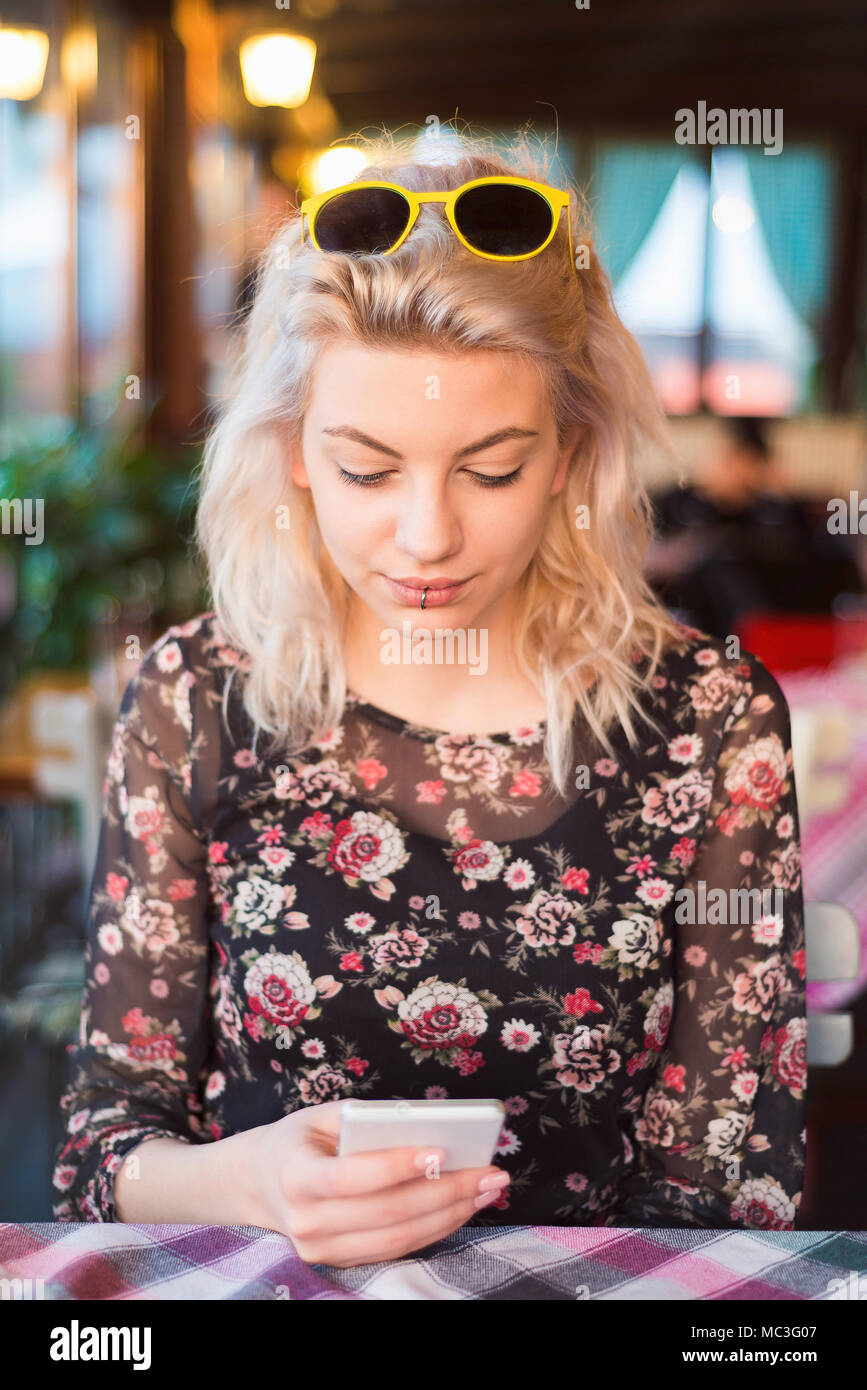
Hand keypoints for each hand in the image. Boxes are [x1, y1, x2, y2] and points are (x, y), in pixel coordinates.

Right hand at [232, 1100, 510, 1267]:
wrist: (260, 1183)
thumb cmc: (300, 1140)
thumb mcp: (319, 1116)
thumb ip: (363, 1119)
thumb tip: (425, 1125)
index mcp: (294, 1177)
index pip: (349, 1177)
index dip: (395, 1165)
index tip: (441, 1148)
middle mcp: (306, 1222)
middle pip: (385, 1213)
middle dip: (444, 1191)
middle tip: (489, 1171)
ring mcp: (323, 1250)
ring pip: (398, 1239)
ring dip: (451, 1214)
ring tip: (488, 1188)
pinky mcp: (342, 1261)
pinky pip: (397, 1249)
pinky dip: (436, 1228)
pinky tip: (464, 1205)